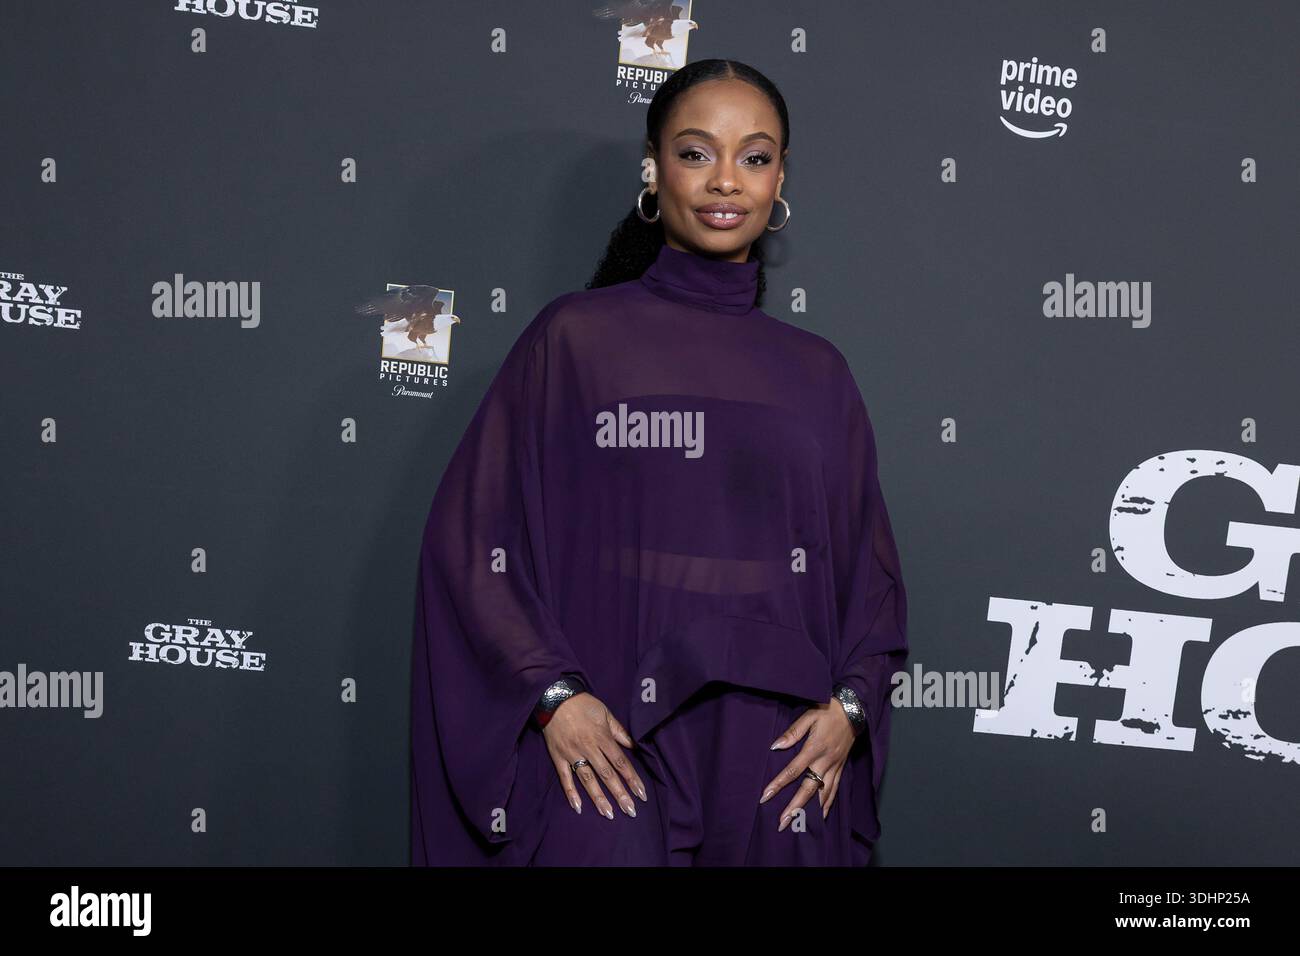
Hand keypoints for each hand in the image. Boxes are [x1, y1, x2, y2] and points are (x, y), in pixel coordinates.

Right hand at [540, 692, 647, 819]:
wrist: (555, 698)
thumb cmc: (583, 704)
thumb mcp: (605, 712)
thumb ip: (619, 731)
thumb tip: (634, 746)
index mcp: (602, 737)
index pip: (620, 762)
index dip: (632, 779)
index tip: (641, 794)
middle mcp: (589, 748)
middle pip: (607, 774)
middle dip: (620, 793)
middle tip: (630, 811)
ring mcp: (572, 754)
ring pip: (588, 779)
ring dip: (599, 798)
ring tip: (609, 813)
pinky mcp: (558, 757)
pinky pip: (565, 778)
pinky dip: (570, 793)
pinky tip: (578, 807)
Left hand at [758, 697, 857, 829]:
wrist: (853, 711)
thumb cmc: (828, 712)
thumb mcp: (808, 716)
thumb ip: (792, 732)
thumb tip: (775, 746)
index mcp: (814, 749)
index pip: (793, 770)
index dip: (778, 784)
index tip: (765, 796)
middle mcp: (825, 762)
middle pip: (808, 789)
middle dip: (794, 807)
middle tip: (782, 822)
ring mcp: (835, 767)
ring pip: (823, 794)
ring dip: (811, 812)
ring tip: (798, 825)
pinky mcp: (841, 769)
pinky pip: (834, 791)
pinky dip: (827, 805)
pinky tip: (821, 816)